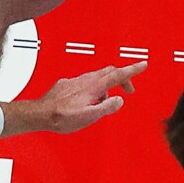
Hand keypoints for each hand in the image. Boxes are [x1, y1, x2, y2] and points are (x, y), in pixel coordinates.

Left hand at [10, 60, 146, 134]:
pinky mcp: (68, 84)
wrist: (41, 114)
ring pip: (97, 76)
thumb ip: (106, 107)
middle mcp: (85, 80)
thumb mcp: (89, 116)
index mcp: (93, 87)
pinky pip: (86, 82)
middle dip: (122, 77)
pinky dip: (94, 88)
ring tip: (107, 100)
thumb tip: (118, 100)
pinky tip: (90, 99)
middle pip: (109, 72)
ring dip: (107, 85)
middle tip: (129, 89)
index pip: (117, 75)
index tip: (142, 64)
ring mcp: (76, 81)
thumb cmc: (62, 117)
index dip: (132, 70)